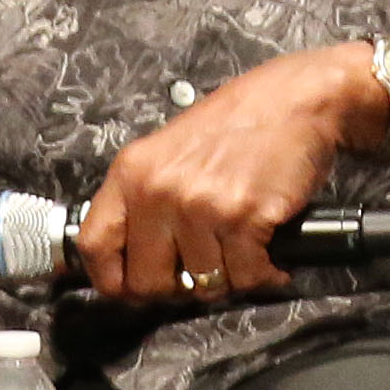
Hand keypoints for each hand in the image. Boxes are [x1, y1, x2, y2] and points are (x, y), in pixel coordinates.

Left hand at [75, 44, 378, 303]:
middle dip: (179, 289)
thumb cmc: (237, 124)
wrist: (294, 99)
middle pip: (148, 282)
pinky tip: (268, 254)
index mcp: (132, 172)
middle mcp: (159, 190)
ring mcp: (200, 205)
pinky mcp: (244, 217)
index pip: (94, 246)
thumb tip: (134, 262)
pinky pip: (247, 277)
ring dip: (228, 277)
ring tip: (241, 250)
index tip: (131, 290)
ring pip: (203, 285)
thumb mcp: (168, 152)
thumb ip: (144, 200)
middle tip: (201, 273)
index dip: (113, 281)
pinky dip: (263, 274)